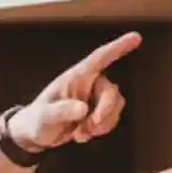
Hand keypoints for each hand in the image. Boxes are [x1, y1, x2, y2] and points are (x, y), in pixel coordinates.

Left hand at [7, 32, 141, 151]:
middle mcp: (88, 84)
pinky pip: (111, 118)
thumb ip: (61, 111)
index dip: (118, 47)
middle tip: (91, 127)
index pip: (100, 58)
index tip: (136, 37)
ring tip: (80, 134)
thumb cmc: (36, 120)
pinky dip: (100, 130)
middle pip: (111, 92)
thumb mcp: (45, 117)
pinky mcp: (97, 112)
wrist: (35, 134)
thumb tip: (83, 108)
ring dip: (102, 124)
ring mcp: (93, 98)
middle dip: (105, 112)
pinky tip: (81, 135)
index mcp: (75, 77)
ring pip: (115, 107)